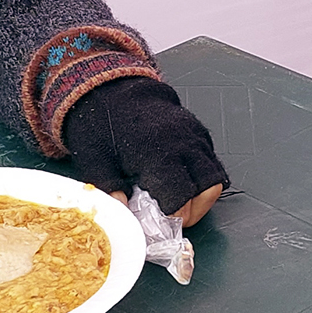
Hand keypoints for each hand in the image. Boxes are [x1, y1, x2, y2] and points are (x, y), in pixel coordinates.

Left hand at [62, 76, 228, 224]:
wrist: (113, 89)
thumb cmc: (103, 126)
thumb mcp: (96, 161)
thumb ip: (110, 189)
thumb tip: (122, 215)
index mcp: (157, 154)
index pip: (180, 198)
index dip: (173, 217)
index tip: (160, 222)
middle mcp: (183, 144)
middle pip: (208, 189)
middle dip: (195, 210)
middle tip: (174, 216)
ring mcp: (194, 136)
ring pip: (215, 176)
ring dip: (202, 195)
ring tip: (180, 201)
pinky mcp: (199, 132)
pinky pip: (211, 160)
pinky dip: (202, 177)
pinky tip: (180, 180)